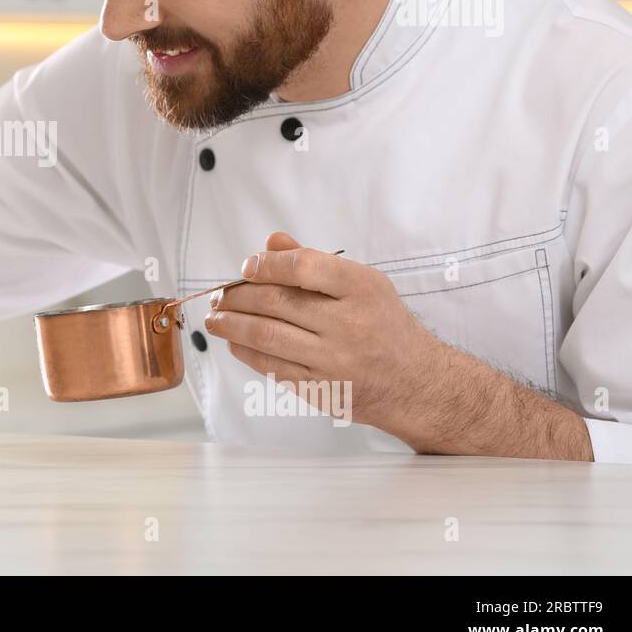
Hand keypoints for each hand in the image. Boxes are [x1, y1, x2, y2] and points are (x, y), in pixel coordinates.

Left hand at [204, 231, 450, 437]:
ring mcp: (334, 360)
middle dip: (237, 296)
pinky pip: (272, 367)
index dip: (267, 264)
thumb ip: (313, 263)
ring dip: (231, 325)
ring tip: (215, 318)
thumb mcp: (362, 284)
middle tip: (219, 295)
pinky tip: (234, 341)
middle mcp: (348, 324)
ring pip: (266, 336)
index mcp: (361, 289)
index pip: (303, 267)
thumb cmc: (383, 325)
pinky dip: (246, 352)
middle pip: (276, 303)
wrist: (416, 383)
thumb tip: (271, 243)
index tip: (247, 266)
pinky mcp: (321, 388)